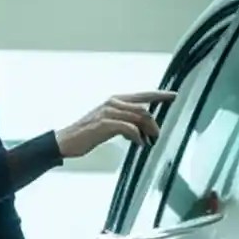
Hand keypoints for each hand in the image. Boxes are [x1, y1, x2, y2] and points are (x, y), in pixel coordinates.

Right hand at [55, 91, 174, 157]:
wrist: (65, 141)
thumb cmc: (85, 134)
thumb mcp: (107, 123)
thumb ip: (124, 120)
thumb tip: (141, 127)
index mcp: (114, 101)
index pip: (142, 95)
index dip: (160, 95)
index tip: (173, 96)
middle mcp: (112, 103)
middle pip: (144, 109)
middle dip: (154, 123)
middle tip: (156, 135)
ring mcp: (108, 113)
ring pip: (138, 117)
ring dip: (147, 130)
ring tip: (148, 140)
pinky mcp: (105, 124)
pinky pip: (129, 127)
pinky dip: (137, 136)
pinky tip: (138, 143)